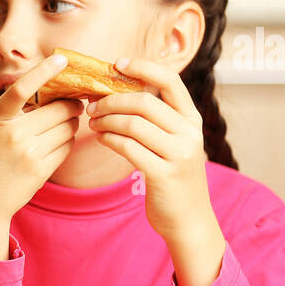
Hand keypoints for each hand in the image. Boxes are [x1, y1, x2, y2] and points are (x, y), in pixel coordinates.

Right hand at [0, 51, 82, 258]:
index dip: (43, 71)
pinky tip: (53, 145)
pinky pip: (66, 148)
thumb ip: (15, 114)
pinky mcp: (41, 171)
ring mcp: (29, 153)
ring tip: (57, 128)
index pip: (22, 88)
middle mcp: (14, 134)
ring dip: (69, 124)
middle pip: (61, 109)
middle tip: (73, 103)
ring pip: (68, 128)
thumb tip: (55, 100)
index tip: (61, 59)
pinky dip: (65, 142)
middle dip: (71, 104)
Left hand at [85, 57, 217, 243]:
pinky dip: (109, 139)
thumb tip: (122, 94)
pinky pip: (128, 147)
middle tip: (92, 105)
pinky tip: (101, 138)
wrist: (189, 221)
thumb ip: (159, 121)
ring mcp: (179, 154)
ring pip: (133, 124)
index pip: (170, 81)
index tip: (117, 64)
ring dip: (106, 120)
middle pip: (143, 102)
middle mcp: (189, 134)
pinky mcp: (163, 174)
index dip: (143, 67)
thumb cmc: (174, 179)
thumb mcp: (175, 145)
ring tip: (93, 123)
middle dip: (111, 100)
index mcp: (192, 120)